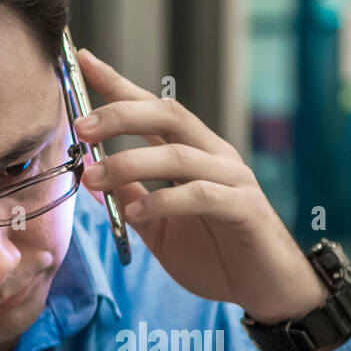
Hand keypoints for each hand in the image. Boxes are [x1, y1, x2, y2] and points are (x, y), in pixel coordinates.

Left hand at [74, 49, 325, 322]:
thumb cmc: (218, 257)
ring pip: (178, 155)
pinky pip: (201, 195)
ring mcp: (233, 180)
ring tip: (92, 177)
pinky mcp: (245, 209)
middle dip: (121, 115)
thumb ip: (134, 199)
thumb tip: (93, 175)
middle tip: (81, 128)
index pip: (155, 109)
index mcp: (195, 154)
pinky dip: (163, 200)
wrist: (268, 290)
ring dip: (129, 162)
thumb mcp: (161, 229)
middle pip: (168, 116)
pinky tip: (135, 212)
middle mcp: (215, 157)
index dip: (120, 84)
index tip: (84, 61)